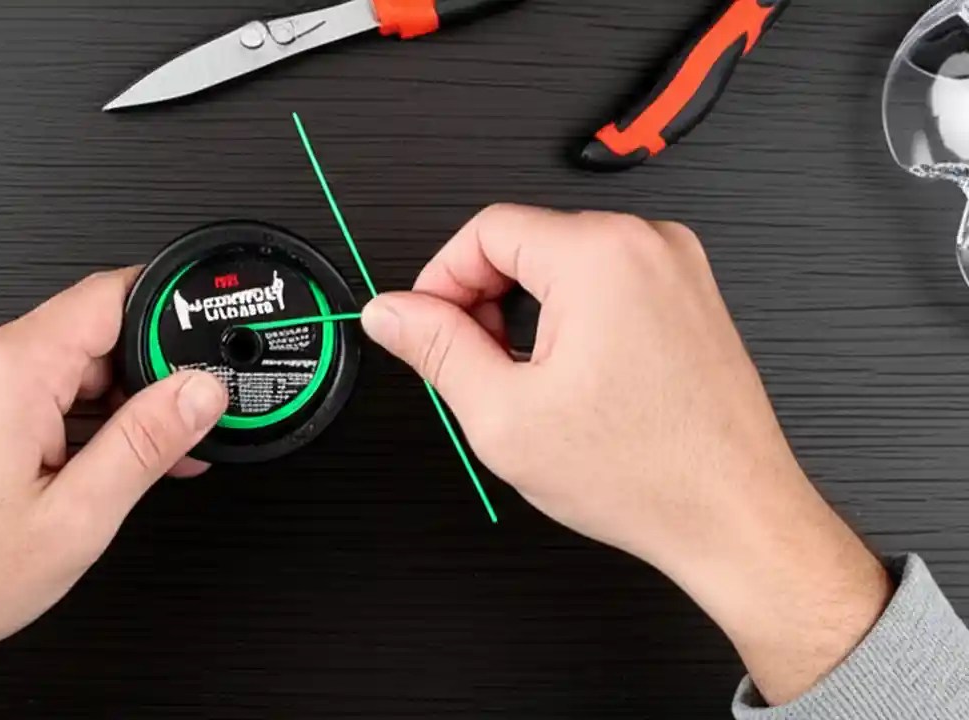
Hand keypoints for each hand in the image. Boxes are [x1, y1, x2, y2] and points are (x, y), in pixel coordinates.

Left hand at [0, 269, 227, 713]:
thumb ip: (149, 440)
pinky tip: (49, 471)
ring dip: (80, 409)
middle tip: (158, 440)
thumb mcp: (80, 514)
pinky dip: (33, 418)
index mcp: (1, 371)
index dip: (161, 317)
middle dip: (125, 385)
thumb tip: (198, 391)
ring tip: (96, 475)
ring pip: (36, 366)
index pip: (105, 297)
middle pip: (74, 338)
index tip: (189, 352)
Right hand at [361, 205, 892, 704]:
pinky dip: (570, 321)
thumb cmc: (646, 474)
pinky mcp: (689, 296)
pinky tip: (569, 382)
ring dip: (525, 314)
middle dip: (483, 301)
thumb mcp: (503, 414)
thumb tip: (391, 312)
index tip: (427, 326)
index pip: (484, 230)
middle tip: (475, 368)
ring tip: (527, 385)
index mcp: (599, 256)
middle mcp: (645, 245)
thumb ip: (434, 348)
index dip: (439, 281)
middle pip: (524, 242)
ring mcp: (676, 269)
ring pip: (563, 266)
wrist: (733, 516)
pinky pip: (605, 284)